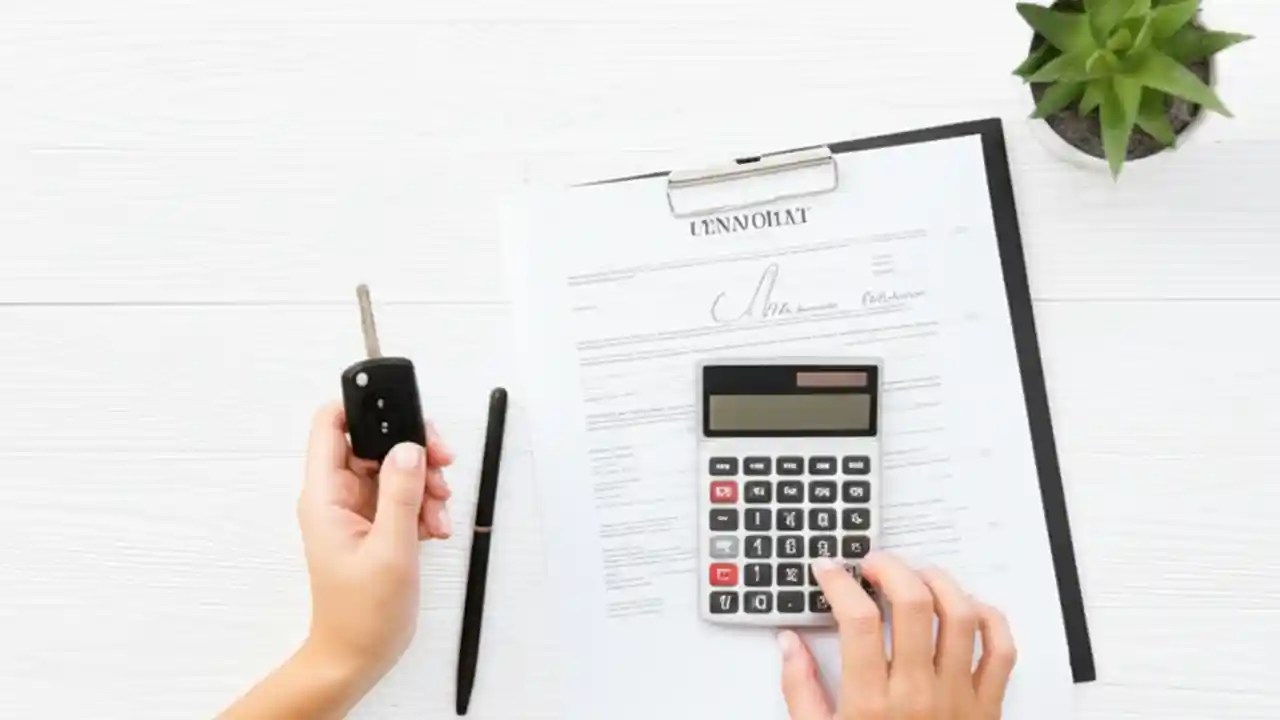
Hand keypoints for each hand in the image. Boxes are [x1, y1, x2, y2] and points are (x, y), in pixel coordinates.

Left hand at [297, 402, 454, 684]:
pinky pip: (402, 495)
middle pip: (374, 442)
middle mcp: (337, 497)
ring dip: (424, 483)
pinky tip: (434, 527)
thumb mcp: (390, 549)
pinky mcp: (375, 525)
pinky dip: (424, 505)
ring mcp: (356, 510)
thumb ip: (400, 493)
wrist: (358, 656)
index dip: (363, 406)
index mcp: (325, 496)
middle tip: (441, 464)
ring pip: (394, 468)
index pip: (331, 424)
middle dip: (412, 449)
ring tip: (438, 512)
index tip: (403, 408)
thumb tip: (408, 447)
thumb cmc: (362, 614)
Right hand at [779, 553, 1016, 719]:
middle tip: (873, 564)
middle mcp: (918, 694)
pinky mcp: (989, 708)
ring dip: (940, 582)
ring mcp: (958, 698)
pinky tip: (968, 609)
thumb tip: (788, 643)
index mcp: (871, 703)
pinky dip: (989, 619)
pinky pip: (1001, 649)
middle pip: (913, 604)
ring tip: (918, 575)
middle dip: (890, 568)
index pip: (856, 619)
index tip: (829, 571)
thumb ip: (801, 689)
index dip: (839, 583)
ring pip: (961, 616)